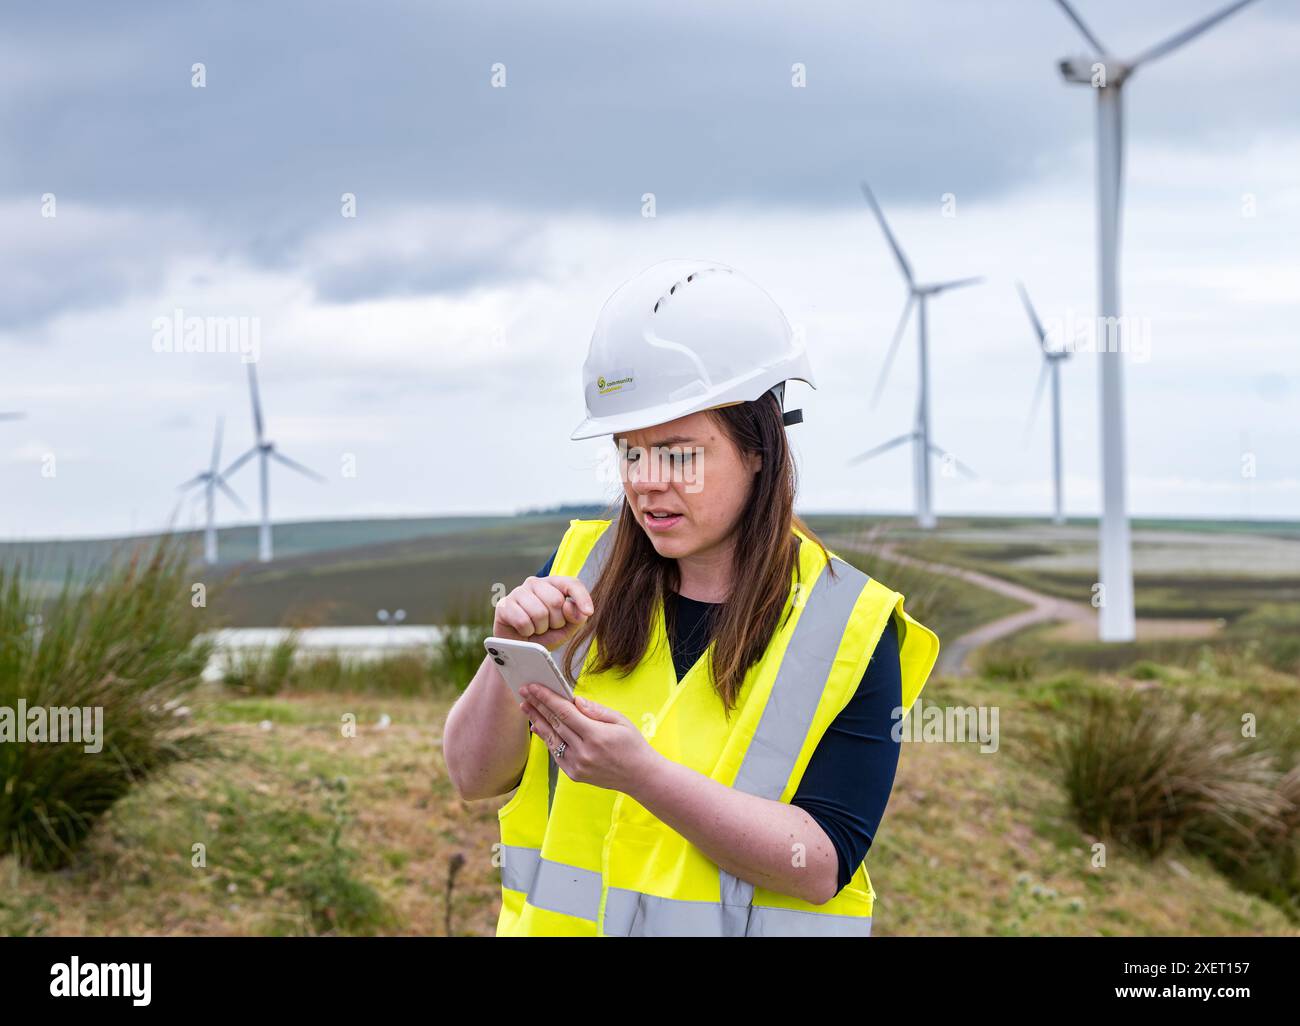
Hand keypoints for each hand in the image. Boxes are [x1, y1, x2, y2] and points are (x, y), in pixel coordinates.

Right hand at [493, 574, 592, 650]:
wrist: (520, 650)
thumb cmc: (544, 636)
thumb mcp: (566, 629)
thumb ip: (575, 618)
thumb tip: (572, 607)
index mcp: (553, 585)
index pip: (571, 583)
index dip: (581, 597)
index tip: (589, 612)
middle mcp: (535, 583)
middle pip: (555, 600)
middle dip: (556, 621)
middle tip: (548, 628)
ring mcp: (518, 592)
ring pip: (539, 612)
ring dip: (540, 628)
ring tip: (535, 629)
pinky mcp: (504, 605)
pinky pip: (523, 621)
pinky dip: (526, 632)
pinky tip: (523, 631)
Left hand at [519, 683, 657, 794]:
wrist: (640, 776)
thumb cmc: (633, 744)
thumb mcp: (620, 720)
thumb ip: (595, 710)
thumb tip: (574, 700)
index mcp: (596, 736)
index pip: (565, 713)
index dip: (547, 698)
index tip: (534, 686)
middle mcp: (584, 752)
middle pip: (554, 724)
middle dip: (537, 706)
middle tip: (524, 692)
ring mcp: (577, 765)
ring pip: (551, 739)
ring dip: (537, 721)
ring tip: (526, 707)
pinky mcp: (574, 774)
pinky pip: (556, 753)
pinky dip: (547, 738)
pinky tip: (539, 726)